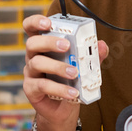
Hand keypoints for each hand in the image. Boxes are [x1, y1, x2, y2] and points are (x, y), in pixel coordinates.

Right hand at [22, 14, 107, 130]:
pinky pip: (42, 86)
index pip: (31, 28)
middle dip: (49, 42)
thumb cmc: (69, 81)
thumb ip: (92, 55)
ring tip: (74, 73)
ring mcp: (30, 73)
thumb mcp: (82, 66)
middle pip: (32, 43)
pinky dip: (60, 89)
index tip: (48, 22)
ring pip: (37, 63)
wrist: (63, 108)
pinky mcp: (31, 89)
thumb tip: (101, 45)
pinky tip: (73, 92)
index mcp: (43, 46)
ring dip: (58, 66)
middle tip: (66, 45)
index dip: (36, 22)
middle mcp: (33, 57)